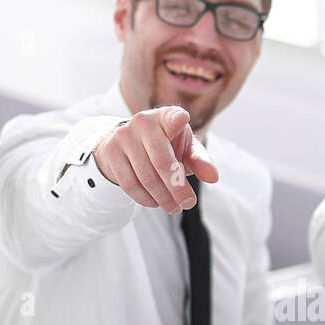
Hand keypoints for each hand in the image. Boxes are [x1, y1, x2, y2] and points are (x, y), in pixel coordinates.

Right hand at [91, 105, 219, 213]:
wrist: (129, 143)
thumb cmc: (166, 145)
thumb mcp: (186, 149)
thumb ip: (200, 161)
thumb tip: (213, 177)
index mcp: (166, 117)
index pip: (172, 116)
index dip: (176, 119)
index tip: (181, 119)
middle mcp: (143, 122)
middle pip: (162, 162)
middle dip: (177, 188)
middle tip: (188, 204)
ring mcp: (124, 136)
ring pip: (146, 177)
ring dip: (163, 198)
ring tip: (174, 207)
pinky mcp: (111, 152)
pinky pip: (130, 184)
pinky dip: (145, 198)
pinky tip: (156, 202)